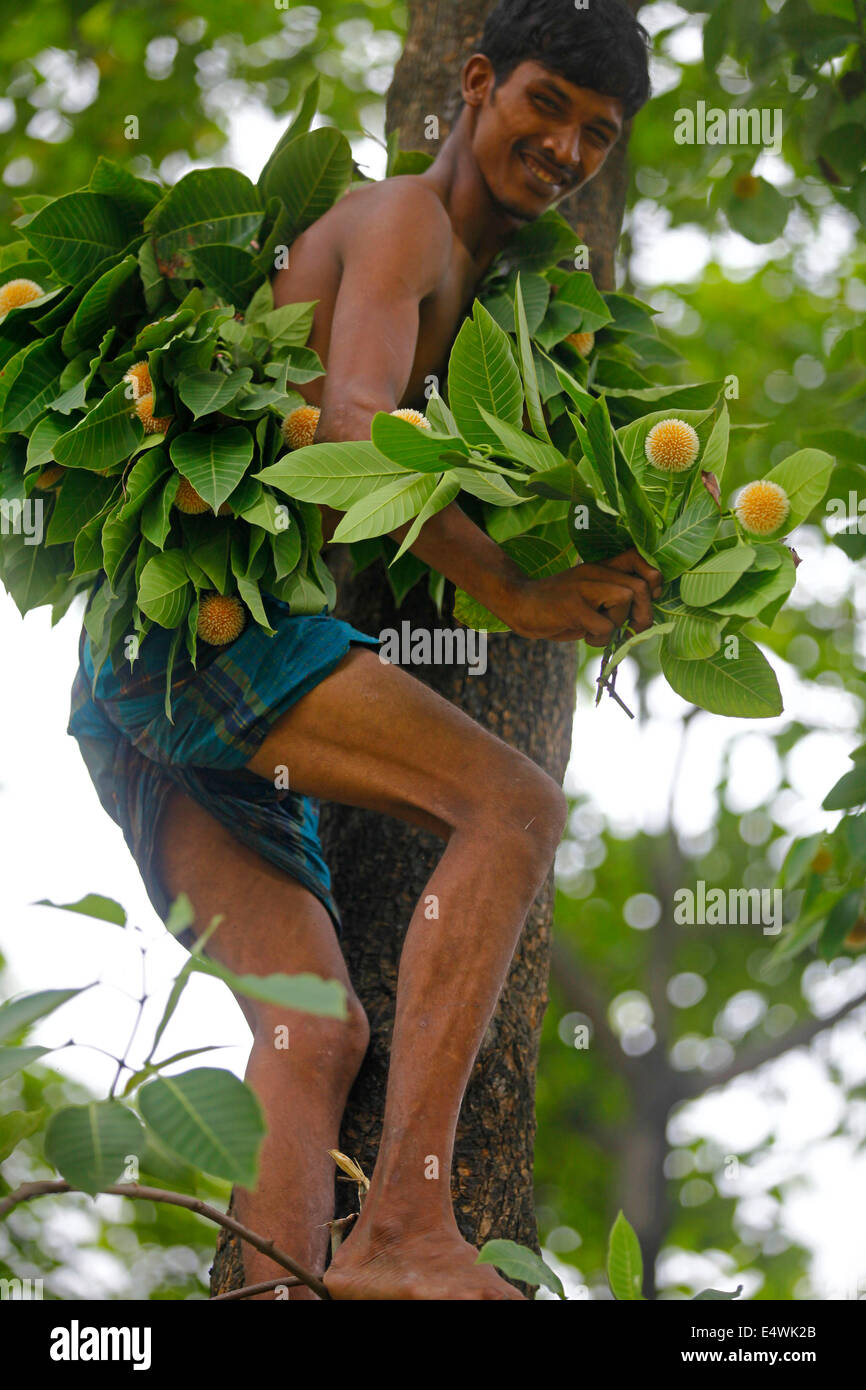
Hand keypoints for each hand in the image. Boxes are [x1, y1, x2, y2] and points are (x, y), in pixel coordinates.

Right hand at [507, 548, 663, 644]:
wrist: (519, 605)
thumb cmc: (558, 608)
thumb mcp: (590, 598)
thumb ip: (615, 600)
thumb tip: (647, 620)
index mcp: (601, 567)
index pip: (639, 557)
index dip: (653, 579)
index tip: (647, 601)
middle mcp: (595, 571)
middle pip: (641, 585)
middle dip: (645, 614)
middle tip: (632, 630)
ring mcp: (583, 586)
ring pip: (626, 598)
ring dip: (620, 624)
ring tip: (601, 632)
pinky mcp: (572, 605)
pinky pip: (605, 625)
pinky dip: (600, 639)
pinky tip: (586, 636)